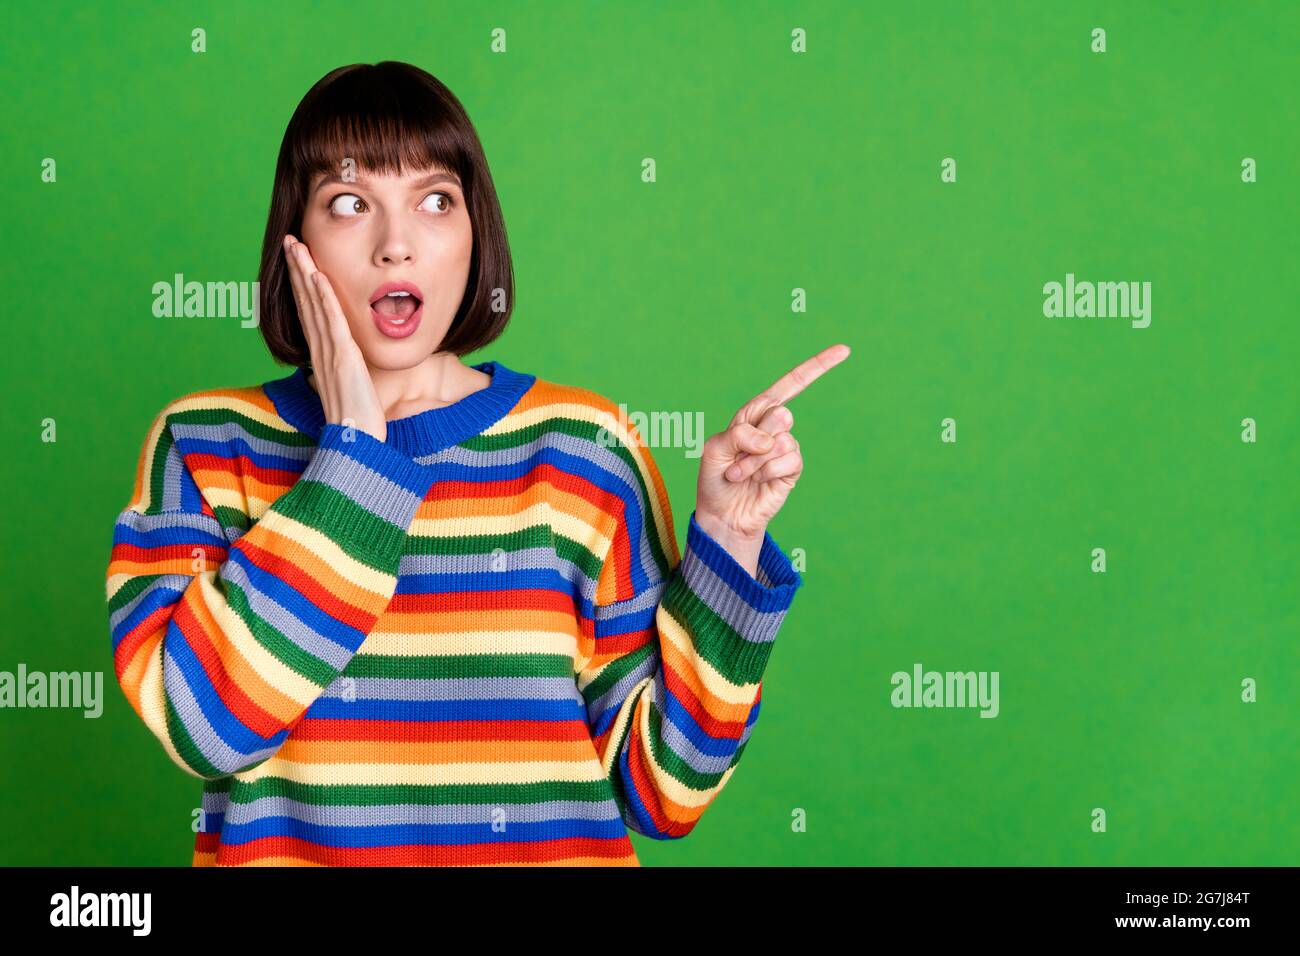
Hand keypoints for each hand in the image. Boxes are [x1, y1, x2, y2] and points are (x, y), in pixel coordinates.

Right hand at [282, 234, 387, 442]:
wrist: (357, 444)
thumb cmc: (357, 420)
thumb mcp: (349, 386)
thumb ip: (344, 368)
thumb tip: (346, 359)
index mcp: (322, 354)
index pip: (308, 310)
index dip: (301, 283)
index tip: (297, 259)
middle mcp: (321, 350)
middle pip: (305, 300)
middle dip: (297, 268)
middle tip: (290, 240)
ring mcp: (331, 353)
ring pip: (314, 305)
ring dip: (305, 273)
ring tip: (297, 246)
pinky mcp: (344, 359)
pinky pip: (332, 323)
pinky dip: (323, 299)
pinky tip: (317, 277)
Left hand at [695, 344, 850, 569]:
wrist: (723, 514)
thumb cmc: (715, 478)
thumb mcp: (715, 449)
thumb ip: (739, 435)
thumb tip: (773, 439)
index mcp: (755, 412)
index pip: (790, 385)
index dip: (817, 367)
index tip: (844, 350)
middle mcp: (774, 427)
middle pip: (780, 415)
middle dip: (752, 440)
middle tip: (736, 459)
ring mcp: (786, 448)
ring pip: (780, 442)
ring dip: (753, 463)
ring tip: (741, 474)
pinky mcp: (792, 469)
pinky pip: (787, 460)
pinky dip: (766, 472)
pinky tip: (758, 482)